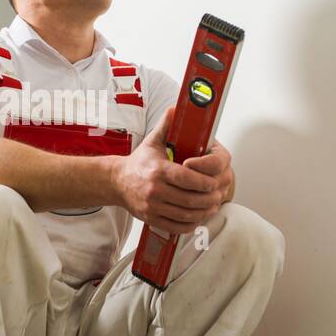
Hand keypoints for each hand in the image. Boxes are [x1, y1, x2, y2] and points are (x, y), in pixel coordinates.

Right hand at [113, 104, 223, 235]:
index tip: (213, 183)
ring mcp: (152, 206)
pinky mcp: (151, 219)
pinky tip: (199, 217)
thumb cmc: (139, 162)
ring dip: (204, 212)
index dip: (204, 182)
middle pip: (189, 199)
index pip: (186, 178)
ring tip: (213, 206)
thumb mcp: (152, 141)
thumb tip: (176, 109)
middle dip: (209, 199)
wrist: (117, 182)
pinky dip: (191, 224)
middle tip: (219, 195)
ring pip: (185, 214)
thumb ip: (167, 126)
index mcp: (158, 170)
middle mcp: (154, 190)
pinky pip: (176, 226)